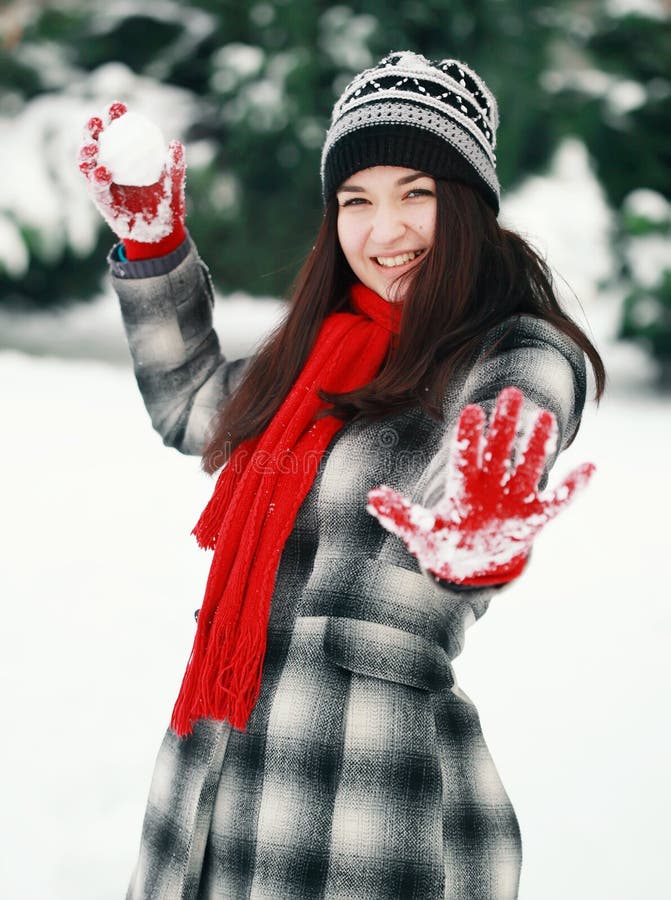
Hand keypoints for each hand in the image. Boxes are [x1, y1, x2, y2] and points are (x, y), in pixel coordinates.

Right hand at [78, 102, 185, 259]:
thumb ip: (174, 165)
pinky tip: (102, 172)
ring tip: (91, 146)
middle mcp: (111, 166)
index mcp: (127, 156)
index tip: (119, 107)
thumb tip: (176, 144)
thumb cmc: (166, 204)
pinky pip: (97, 189)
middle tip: (97, 122)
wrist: (162, 234)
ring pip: (87, 163)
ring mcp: (105, 184)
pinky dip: (97, 179)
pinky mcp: (103, 202)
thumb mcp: (173, 183)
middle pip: (95, 142)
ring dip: (86, 152)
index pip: (117, 130)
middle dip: (92, 129)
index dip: (114, 116)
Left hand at [367, 386, 594, 585]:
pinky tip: (589, 467)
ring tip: (545, 416)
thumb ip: (398, 514)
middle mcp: (490, 487)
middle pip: (499, 450)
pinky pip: (557, 502)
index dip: (469, 436)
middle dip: (505, 425)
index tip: (471, 409)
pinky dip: (574, 488)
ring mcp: (514, 500)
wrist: (468, 562)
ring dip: (537, 445)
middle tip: (511, 393)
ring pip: (528, 467)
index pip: (465, 456)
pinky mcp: (533, 518)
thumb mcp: (420, 532)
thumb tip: (371, 497)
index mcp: (462, 488)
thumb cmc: (443, 542)